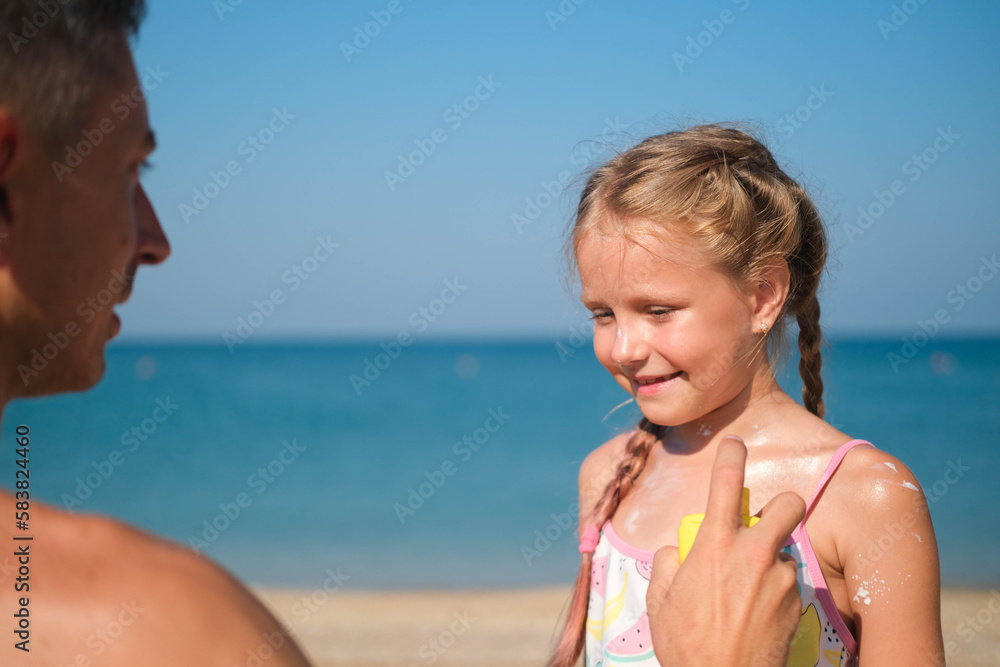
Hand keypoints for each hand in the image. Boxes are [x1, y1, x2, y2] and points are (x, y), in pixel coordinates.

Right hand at [645, 435, 805, 666]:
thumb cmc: (687, 645)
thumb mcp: (661, 600)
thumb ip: (671, 563)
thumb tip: (680, 550)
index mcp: (714, 546)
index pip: (726, 485)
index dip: (731, 457)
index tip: (735, 443)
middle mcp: (753, 554)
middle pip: (789, 504)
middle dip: (783, 505)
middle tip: (768, 521)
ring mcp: (780, 577)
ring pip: (783, 552)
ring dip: (770, 563)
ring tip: (748, 595)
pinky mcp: (796, 602)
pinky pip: (787, 584)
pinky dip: (774, 592)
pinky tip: (757, 615)